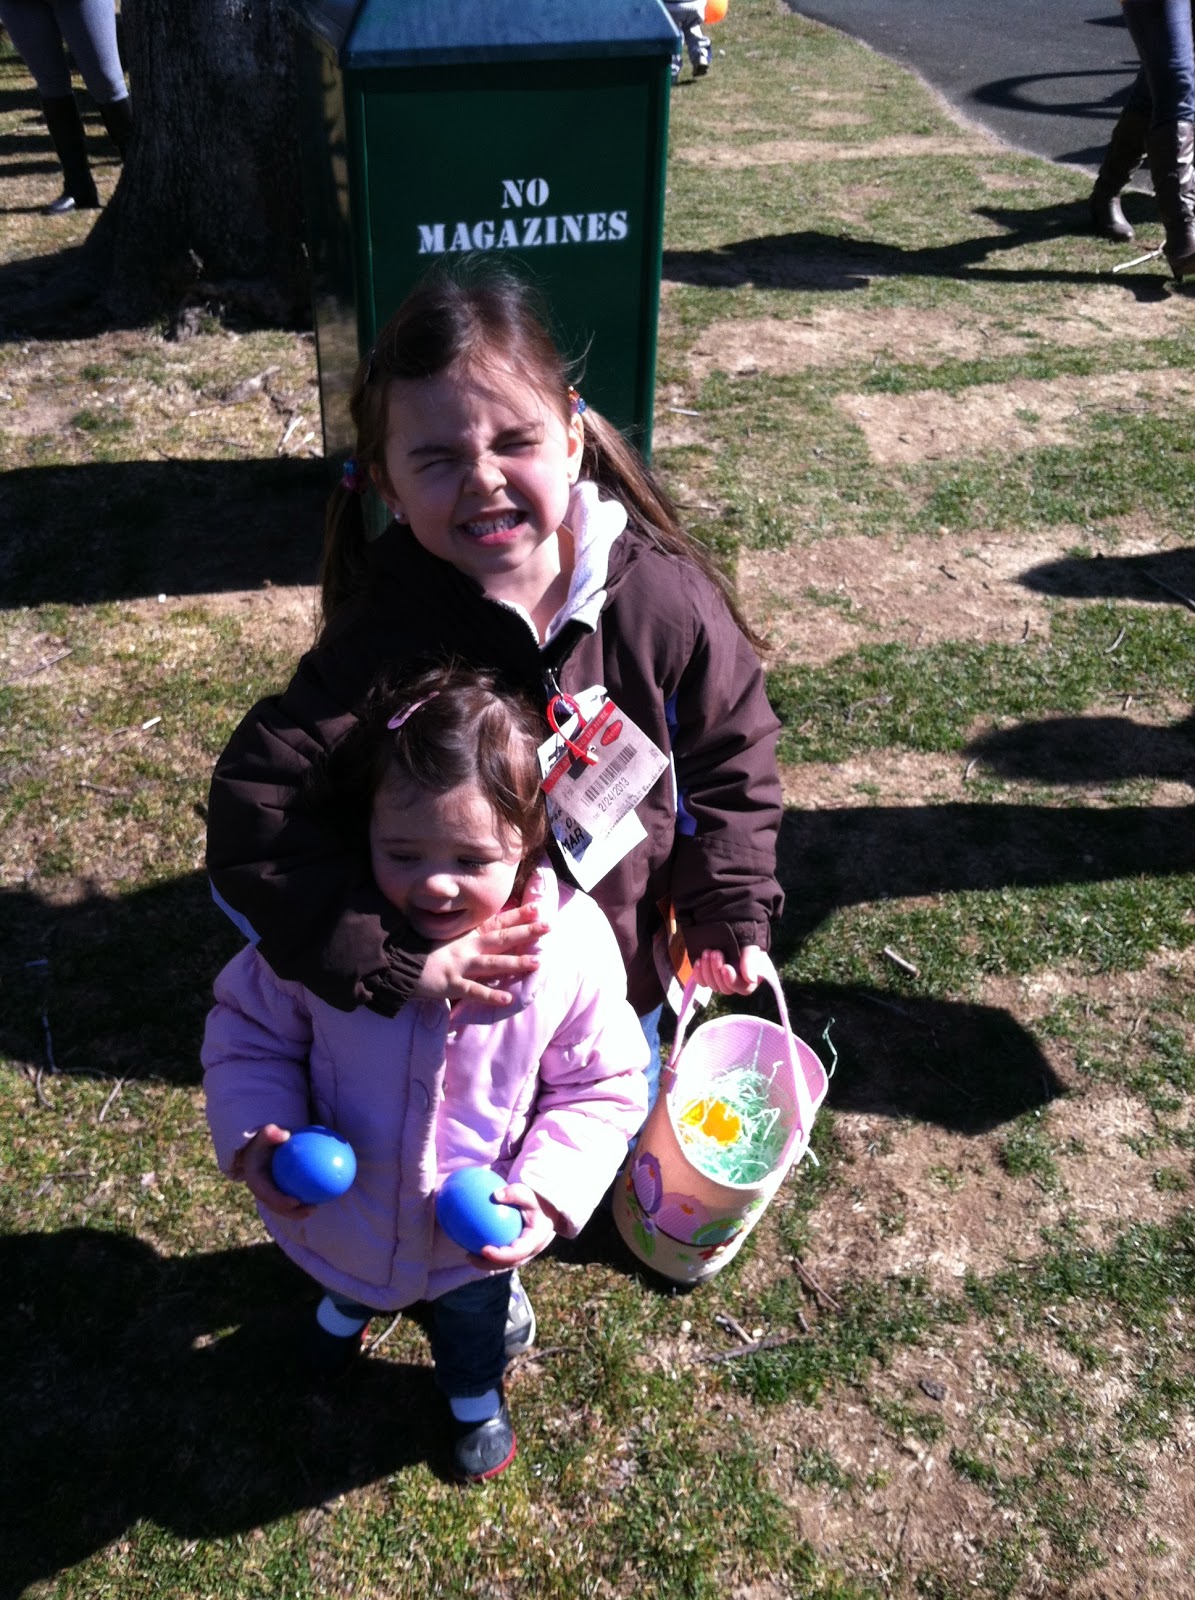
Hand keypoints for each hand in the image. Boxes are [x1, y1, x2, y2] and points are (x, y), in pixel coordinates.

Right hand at [230, 1124, 314, 1218]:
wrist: (261, 1147)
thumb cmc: (265, 1140)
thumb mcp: (265, 1135)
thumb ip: (271, 1134)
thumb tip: (284, 1134)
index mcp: (256, 1181)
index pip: (267, 1194)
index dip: (280, 1201)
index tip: (296, 1201)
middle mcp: (263, 1191)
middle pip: (277, 1206)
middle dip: (292, 1212)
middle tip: (310, 1210)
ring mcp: (271, 1193)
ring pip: (286, 1207)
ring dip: (300, 1211)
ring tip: (316, 1208)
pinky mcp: (280, 1192)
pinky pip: (293, 1196)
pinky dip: (306, 1197)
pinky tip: (323, 1195)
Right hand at [413, 901, 548, 1008]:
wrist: (396, 961)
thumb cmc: (419, 948)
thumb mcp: (444, 935)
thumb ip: (464, 935)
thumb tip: (485, 932)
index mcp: (466, 935)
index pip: (497, 923)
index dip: (518, 916)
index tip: (538, 908)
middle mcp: (467, 947)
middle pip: (502, 938)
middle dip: (526, 932)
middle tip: (548, 926)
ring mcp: (460, 965)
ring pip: (493, 963)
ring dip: (515, 962)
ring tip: (537, 962)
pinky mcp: (452, 984)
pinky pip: (474, 991)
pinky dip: (491, 995)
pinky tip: (507, 999)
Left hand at [470, 1182, 559, 1268]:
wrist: (550, 1210)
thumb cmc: (539, 1201)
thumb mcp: (530, 1195)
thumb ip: (516, 1193)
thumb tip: (495, 1194)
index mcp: (535, 1240)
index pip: (518, 1252)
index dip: (501, 1255)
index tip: (484, 1249)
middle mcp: (531, 1250)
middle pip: (509, 1263)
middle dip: (489, 1263)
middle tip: (470, 1256)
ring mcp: (526, 1252)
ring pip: (506, 1263)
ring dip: (487, 1262)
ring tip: (468, 1255)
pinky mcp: (519, 1249)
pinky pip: (504, 1254)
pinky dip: (490, 1254)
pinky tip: (474, 1245)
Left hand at [691, 943, 765, 996]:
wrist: (732, 936)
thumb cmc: (745, 944)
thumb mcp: (750, 950)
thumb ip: (750, 963)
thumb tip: (751, 979)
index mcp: (748, 982)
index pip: (742, 989)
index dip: (732, 980)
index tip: (726, 967)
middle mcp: (734, 985)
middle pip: (725, 988)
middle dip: (717, 970)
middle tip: (716, 952)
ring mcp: (720, 982)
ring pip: (712, 985)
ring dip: (707, 969)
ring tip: (707, 952)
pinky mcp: (708, 977)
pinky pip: (701, 981)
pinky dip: (698, 973)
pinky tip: (699, 961)